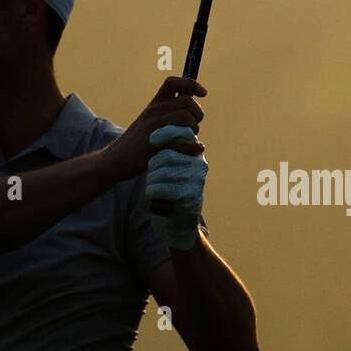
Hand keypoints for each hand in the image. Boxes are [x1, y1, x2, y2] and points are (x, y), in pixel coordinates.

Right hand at [100, 77, 205, 182]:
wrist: (114, 161)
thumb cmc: (138, 143)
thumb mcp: (150, 122)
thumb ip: (169, 114)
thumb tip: (196, 109)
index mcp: (153, 105)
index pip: (172, 83)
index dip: (191, 84)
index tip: (203, 93)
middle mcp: (153, 112)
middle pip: (186, 101)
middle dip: (198, 113)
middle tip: (195, 126)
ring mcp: (152, 128)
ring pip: (186, 119)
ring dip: (194, 130)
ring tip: (191, 139)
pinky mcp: (153, 145)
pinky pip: (181, 142)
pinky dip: (193, 147)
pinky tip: (196, 149)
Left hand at [146, 124, 207, 249]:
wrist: (180, 224)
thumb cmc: (171, 191)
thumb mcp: (172, 166)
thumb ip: (169, 146)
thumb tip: (157, 125)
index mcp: (196, 155)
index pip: (178, 136)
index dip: (162, 135)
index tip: (151, 140)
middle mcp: (199, 166)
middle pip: (166, 154)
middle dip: (153, 164)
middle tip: (153, 174)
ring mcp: (196, 182)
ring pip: (161, 171)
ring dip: (152, 179)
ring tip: (154, 186)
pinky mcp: (189, 198)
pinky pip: (161, 187)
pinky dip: (152, 191)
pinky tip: (154, 197)